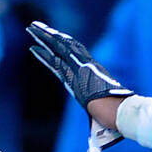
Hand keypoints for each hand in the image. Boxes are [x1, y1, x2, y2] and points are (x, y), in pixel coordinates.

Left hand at [27, 21, 133, 138]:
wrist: (119, 110)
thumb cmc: (117, 112)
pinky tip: (34, 46)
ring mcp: (80, 67)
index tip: (51, 38)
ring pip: (59, 48)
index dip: (61, 46)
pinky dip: (45, 53)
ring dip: (44, 37)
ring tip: (31, 28)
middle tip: (35, 26)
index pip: (74, 54)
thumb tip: (106, 125)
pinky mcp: (75, 72)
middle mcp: (85, 66)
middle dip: (49, 36)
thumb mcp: (108, 106)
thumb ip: (102, 109)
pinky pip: (58, 59)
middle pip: (64, 46)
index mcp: (92, 72)